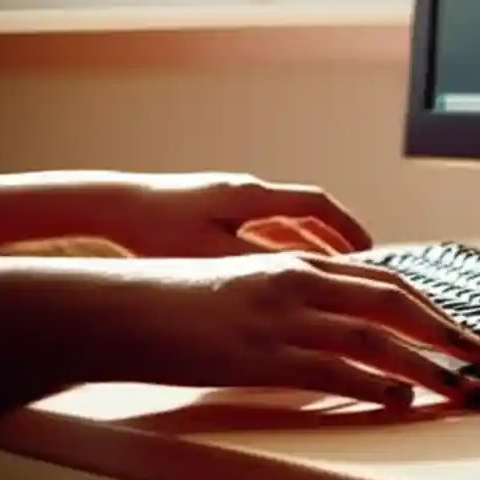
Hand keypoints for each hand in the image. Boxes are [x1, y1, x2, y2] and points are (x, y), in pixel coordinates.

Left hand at [0, 170, 371, 257]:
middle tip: (363, 264)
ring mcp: (230, 202)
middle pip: (307, 213)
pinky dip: (282, 248)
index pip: (317, 206)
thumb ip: (258, 269)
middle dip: (338, 239)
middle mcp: (246, 193)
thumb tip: (303, 286)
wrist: (109, 208)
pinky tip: (284, 272)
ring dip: (311, 244)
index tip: (371, 250)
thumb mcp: (210, 256)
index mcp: (252, 197)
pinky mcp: (213, 214)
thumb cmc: (153, 231)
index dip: (348, 229)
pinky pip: (262, 228)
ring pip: (285, 222)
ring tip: (333, 271)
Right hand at [0, 250, 479, 409]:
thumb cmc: (175, 298)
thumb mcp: (244, 283)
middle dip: (444, 328)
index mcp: (296, 264)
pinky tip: (398, 399)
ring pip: (374, 338)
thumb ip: (291, 294)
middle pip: (393, 302)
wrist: (118, 308)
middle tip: (478, 352)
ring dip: (424, 362)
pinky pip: (334, 372)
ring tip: (456, 382)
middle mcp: (299, 284)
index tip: (454, 323)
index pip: (381, 278)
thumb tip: (328, 317)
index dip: (426, 302)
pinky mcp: (263, 356)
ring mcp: (283, 320)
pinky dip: (374, 386)